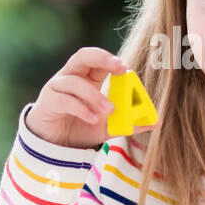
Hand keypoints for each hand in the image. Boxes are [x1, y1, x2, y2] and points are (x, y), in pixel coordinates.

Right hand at [25, 47, 156, 148]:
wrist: (54, 147)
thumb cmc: (81, 128)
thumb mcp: (109, 127)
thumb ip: (130, 122)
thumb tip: (156, 121)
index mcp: (86, 78)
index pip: (96, 60)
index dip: (109, 59)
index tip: (124, 68)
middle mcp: (70, 77)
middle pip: (82, 57)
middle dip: (100, 58)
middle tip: (119, 67)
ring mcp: (56, 88)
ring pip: (73, 82)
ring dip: (94, 95)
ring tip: (109, 110)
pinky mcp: (48, 103)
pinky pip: (64, 100)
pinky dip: (80, 108)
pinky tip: (93, 118)